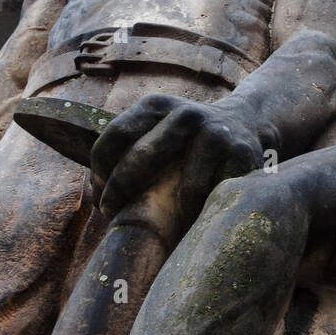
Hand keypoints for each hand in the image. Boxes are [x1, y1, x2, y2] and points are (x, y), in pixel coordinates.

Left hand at [91, 94, 264, 221]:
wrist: (247, 122)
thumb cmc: (187, 140)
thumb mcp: (158, 128)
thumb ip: (128, 147)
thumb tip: (89, 191)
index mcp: (157, 104)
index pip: (114, 136)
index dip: (99, 170)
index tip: (99, 195)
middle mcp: (185, 113)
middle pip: (140, 158)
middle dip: (120, 192)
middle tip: (113, 217)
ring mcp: (214, 132)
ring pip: (176, 184)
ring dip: (160, 213)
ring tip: (150, 229)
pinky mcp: (239, 152)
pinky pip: (206, 195)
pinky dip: (190, 214)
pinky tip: (183, 223)